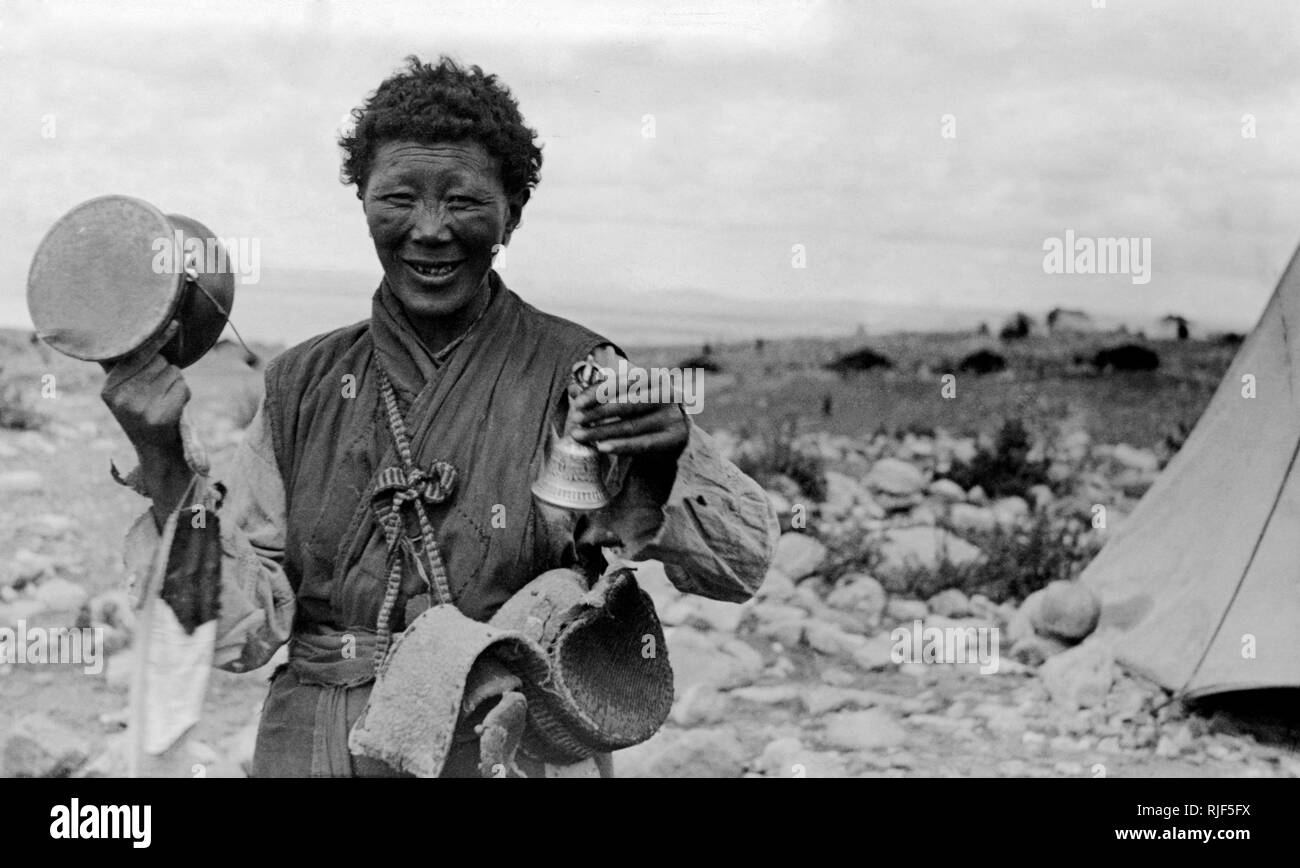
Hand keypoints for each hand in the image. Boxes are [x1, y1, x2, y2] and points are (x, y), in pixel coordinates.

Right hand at [100, 320, 187, 452]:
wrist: (155, 450)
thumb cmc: (143, 410)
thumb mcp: (125, 390)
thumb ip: (124, 363)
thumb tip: (128, 327)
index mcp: (108, 388)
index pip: (137, 354)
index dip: (157, 338)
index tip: (174, 323)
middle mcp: (121, 397)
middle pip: (158, 361)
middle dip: (164, 370)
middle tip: (155, 391)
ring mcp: (140, 408)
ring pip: (173, 372)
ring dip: (175, 382)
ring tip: (163, 400)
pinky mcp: (160, 417)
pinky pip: (182, 387)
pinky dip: (183, 394)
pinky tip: (173, 407)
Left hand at [568, 380, 686, 460]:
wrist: (676, 435)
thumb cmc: (643, 412)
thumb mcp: (626, 398)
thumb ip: (602, 393)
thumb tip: (573, 388)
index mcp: (655, 378)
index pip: (623, 383)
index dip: (598, 392)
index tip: (577, 402)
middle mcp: (667, 394)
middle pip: (628, 404)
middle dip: (598, 412)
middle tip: (575, 419)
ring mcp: (673, 417)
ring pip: (631, 425)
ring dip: (602, 431)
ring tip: (579, 435)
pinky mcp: (674, 438)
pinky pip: (643, 444)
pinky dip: (620, 446)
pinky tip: (601, 448)